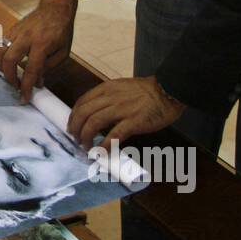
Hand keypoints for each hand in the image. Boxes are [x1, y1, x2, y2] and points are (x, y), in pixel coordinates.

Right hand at [0, 0, 77, 101]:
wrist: (55, 8)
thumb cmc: (62, 31)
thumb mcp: (63, 52)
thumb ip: (49, 67)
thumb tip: (36, 82)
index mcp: (42, 45)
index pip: (31, 69)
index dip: (26, 86)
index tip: (24, 98)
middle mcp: (26, 38)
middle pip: (9, 60)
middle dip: (9, 77)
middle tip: (14, 85)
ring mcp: (17, 32)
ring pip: (0, 50)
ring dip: (1, 66)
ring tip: (8, 74)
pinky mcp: (11, 29)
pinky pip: (1, 44)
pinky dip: (2, 56)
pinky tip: (8, 62)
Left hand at [69, 75, 186, 148]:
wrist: (169, 90)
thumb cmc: (147, 90)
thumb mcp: (122, 87)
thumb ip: (109, 97)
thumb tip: (97, 113)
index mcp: (107, 88)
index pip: (82, 101)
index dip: (73, 116)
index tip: (72, 126)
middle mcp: (110, 98)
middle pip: (83, 113)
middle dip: (75, 128)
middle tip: (76, 139)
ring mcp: (121, 110)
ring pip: (93, 123)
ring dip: (86, 138)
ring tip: (86, 147)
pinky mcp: (134, 122)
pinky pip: (114, 135)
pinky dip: (105, 145)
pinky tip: (102, 152)